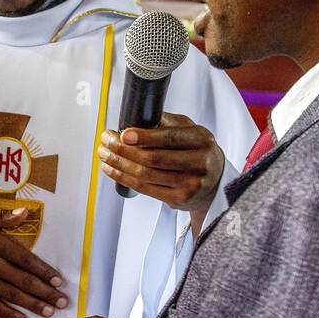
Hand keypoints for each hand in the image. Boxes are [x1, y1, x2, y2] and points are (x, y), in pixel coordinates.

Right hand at [0, 205, 68, 317]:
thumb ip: (2, 218)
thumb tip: (27, 214)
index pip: (26, 259)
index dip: (44, 271)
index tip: (59, 280)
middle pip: (24, 280)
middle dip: (46, 292)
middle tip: (64, 301)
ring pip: (12, 294)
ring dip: (33, 304)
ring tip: (50, 311)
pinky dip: (8, 313)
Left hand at [98, 113, 223, 225]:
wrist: (214, 182)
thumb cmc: (197, 152)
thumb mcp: (190, 131)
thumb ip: (167, 123)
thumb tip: (137, 118)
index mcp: (201, 140)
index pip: (170, 138)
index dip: (144, 137)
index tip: (123, 134)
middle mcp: (199, 162)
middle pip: (153, 158)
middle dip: (123, 149)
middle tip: (106, 140)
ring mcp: (190, 184)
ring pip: (145, 174)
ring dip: (119, 163)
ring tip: (104, 153)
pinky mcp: (179, 199)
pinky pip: (144, 188)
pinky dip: (123, 178)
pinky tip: (111, 169)